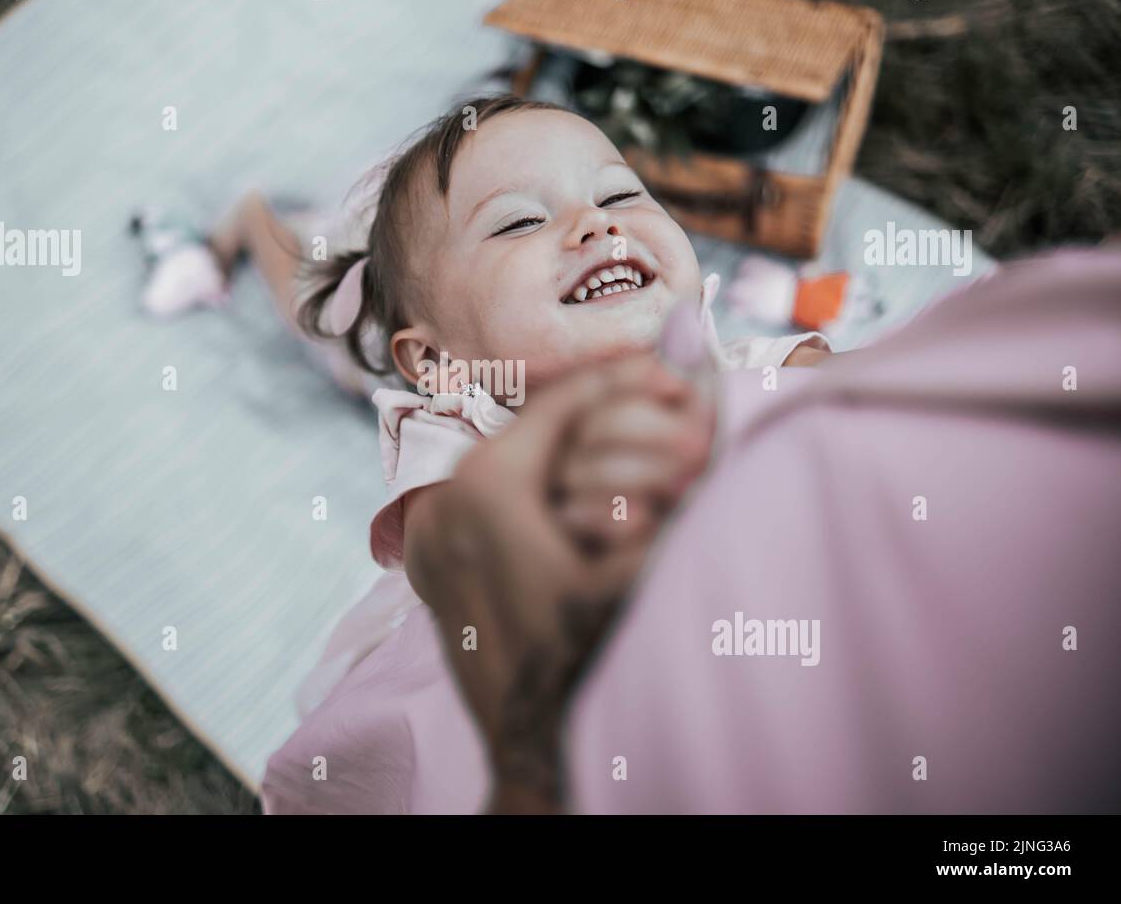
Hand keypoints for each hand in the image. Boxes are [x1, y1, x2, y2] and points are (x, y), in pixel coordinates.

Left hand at [405, 354, 692, 811]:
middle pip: (530, 429)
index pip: (559, 402)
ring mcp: (426, 534)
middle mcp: (440, 503)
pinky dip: (532, 485)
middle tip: (652, 397)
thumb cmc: (597, 662)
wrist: (538, 756)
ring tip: (622, 439)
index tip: (665, 369)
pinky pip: (486, 498)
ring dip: (564, 447)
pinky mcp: (427, 564)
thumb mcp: (648, 567)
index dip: (620, 378)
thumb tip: (699, 384)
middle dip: (594, 413)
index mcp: (485, 490)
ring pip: (507, 461)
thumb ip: (677, 475)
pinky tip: (576, 487)